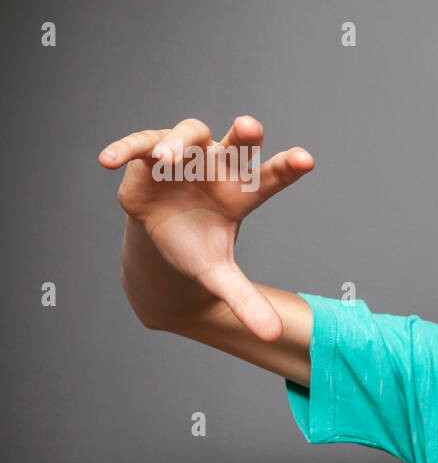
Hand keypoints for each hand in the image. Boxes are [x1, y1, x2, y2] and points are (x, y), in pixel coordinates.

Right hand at [100, 115, 313, 339]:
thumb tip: (272, 336)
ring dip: (179, 144)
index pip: (271, 176)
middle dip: (244, 134)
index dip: (287, 167)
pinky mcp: (148, 157)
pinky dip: (125, 149)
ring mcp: (185, 157)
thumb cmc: (197, 245)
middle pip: (236, 145)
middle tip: (248, 126)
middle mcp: (218, 166)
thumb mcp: (218, 276)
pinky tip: (107, 162)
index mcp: (242, 192)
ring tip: (166, 160)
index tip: (306, 161)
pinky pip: (139, 145)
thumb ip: (245, 301)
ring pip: (189, 136)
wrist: (162, 236)